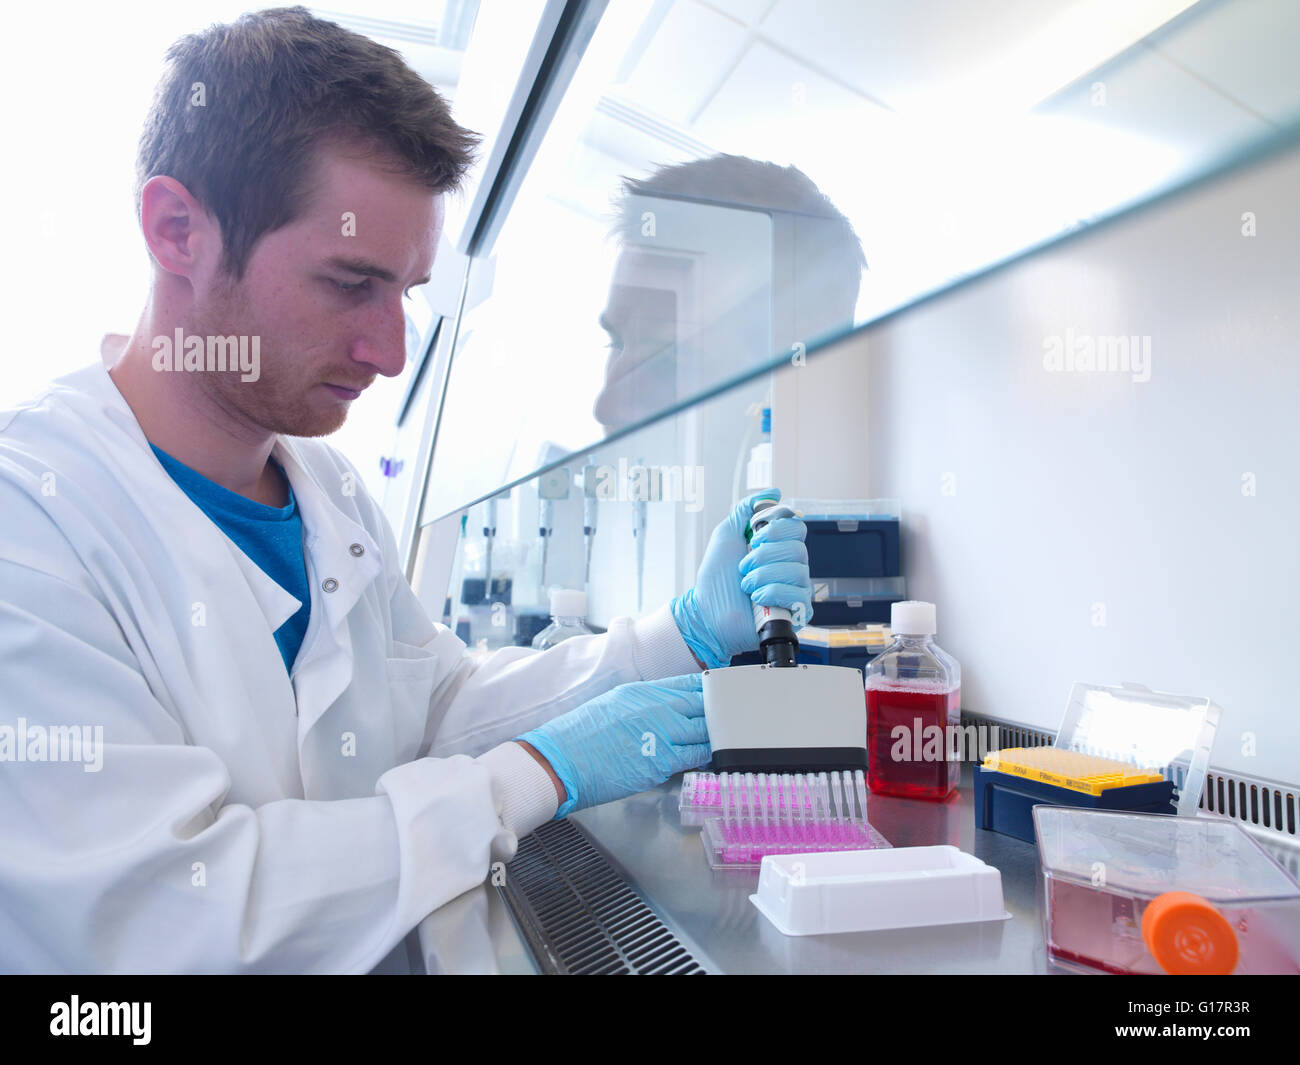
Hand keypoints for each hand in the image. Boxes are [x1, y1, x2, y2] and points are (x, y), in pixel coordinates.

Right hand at [516, 674, 708, 816]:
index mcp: (644, 691)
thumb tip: (670, 707)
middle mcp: (656, 708)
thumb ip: (646, 702)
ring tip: (720, 739)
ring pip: (705, 731)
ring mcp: (660, 735)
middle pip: (704, 705)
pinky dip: (704, 757)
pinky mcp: (660, 763)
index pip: (691, 683)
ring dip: (715, 736)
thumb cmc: (581, 735)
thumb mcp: (615, 703)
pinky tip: (706, 758)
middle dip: (719, 712)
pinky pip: (694, 757)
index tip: (722, 693)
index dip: (711, 688)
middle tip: (728, 718)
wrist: (560, 760)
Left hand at [670, 490, 812, 667]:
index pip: (797, 527)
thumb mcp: (727, 535)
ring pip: (797, 570)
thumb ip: (745, 510)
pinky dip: (772, 592)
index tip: (753, 538)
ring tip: (745, 584)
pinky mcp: (797, 611)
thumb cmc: (716, 578)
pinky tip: (757, 598)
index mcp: (779, 547)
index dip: (776, 529)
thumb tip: (773, 492)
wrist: (707, 612)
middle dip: (764, 555)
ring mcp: (796, 589)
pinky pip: (798, 594)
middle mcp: (791, 566)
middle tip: (743, 565)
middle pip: (799, 547)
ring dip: (763, 575)